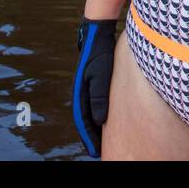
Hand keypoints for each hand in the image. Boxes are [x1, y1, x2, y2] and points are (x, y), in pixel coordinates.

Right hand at [72, 18, 117, 156]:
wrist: (97, 34)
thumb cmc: (99, 53)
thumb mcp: (99, 74)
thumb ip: (99, 97)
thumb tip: (100, 121)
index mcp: (81, 94)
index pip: (84, 122)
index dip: (89, 139)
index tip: (95, 153)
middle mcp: (83, 93)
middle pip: (86, 121)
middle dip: (92, 137)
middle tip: (98, 152)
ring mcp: (88, 88)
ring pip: (91, 114)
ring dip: (95, 128)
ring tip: (102, 143)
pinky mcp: (96, 83)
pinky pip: (96, 105)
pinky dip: (100, 116)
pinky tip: (107, 121)